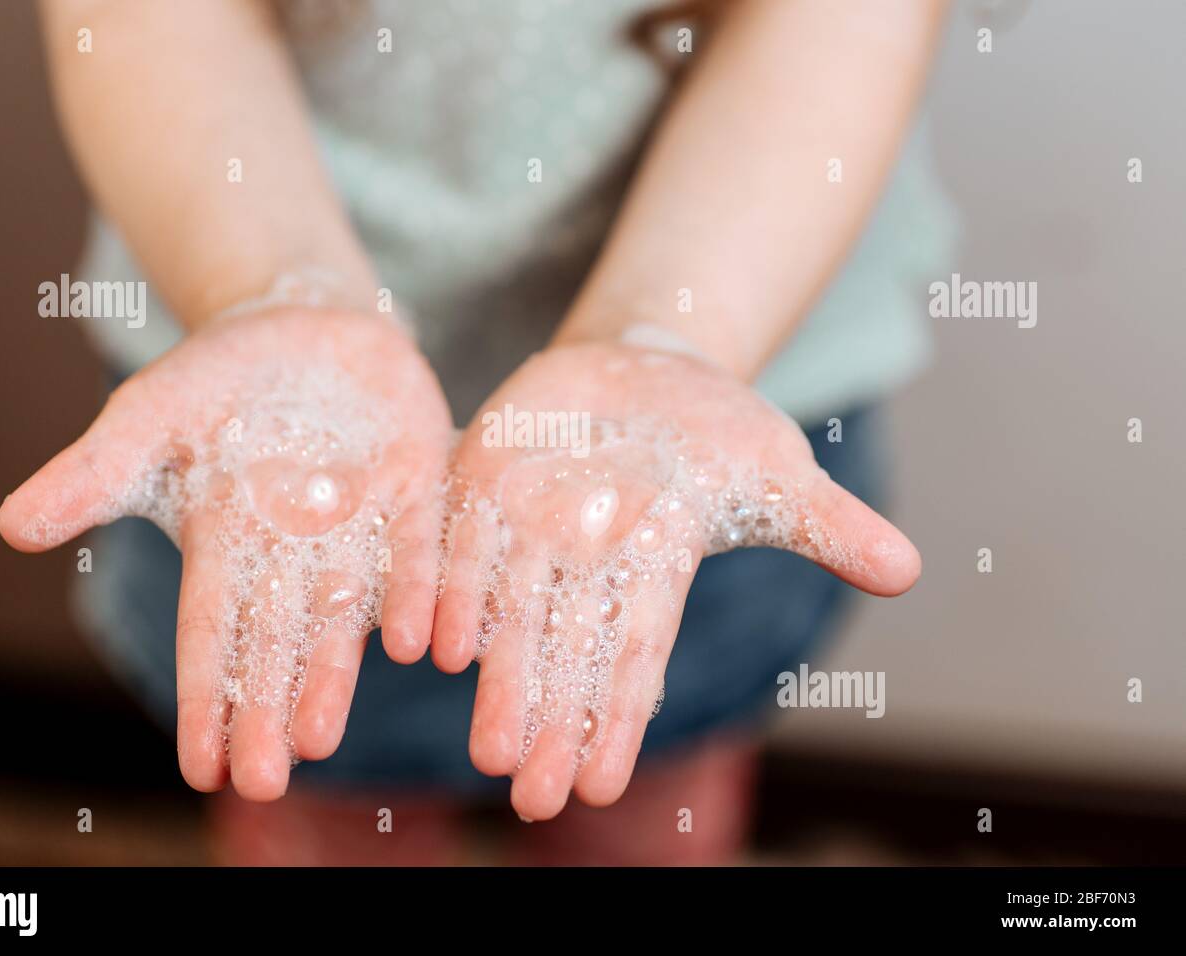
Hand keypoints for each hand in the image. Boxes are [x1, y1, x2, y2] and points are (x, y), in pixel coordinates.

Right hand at [0, 308, 451, 799]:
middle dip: (269, 711)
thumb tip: (12, 527)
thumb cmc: (214, 384)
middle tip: (263, 781)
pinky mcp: (415, 490)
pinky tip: (415, 644)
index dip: (205, 700)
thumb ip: (92, 474)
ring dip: (337, 673)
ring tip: (322, 735)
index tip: (198, 769)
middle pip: (279, 644)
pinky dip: (415, 594)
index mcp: (227, 548)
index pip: (211, 636)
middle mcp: (295, 555)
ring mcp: (359, 527)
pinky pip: (418, 550)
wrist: (302, 325)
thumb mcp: (147, 419)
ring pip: (347, 613)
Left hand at [432, 342, 920, 819]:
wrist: (647, 368)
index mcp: (654, 567)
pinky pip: (462, 538)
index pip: (635, 655)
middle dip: (546, 724)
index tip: (598, 786)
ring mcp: (533, 519)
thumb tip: (908, 572)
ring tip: (487, 749)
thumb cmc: (718, 436)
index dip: (617, 719)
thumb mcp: (776, 472)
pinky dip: (450, 591)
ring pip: (507, 611)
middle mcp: (587, 559)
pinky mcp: (489, 475)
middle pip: (563, 652)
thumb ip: (827, 525)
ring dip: (495, 679)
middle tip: (527, 798)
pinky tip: (433, 647)